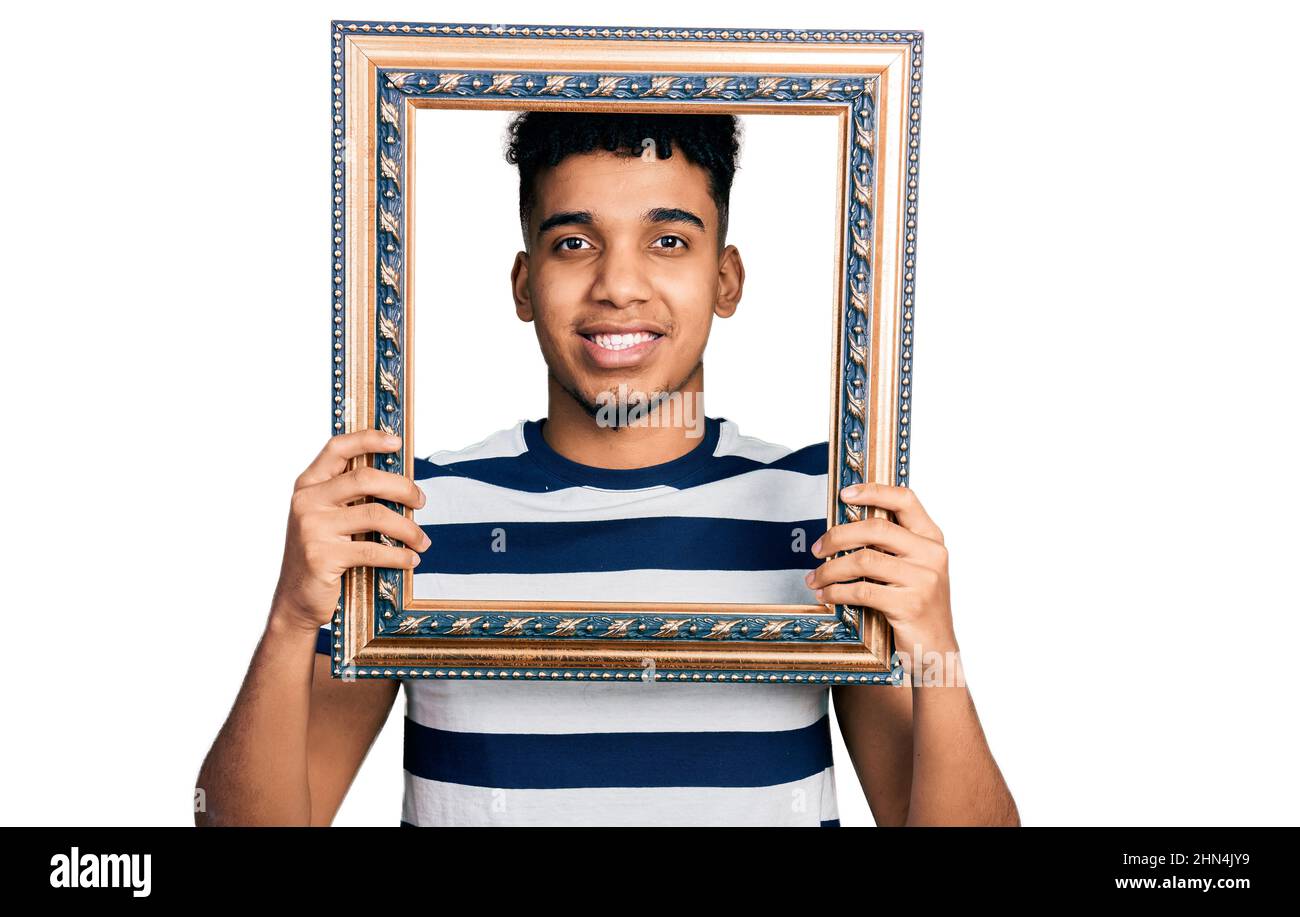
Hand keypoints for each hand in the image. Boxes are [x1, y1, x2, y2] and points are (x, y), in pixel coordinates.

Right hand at [269, 428, 431, 634]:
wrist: (297, 600)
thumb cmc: (322, 555)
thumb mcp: (328, 518)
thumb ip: (350, 498)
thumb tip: (401, 484)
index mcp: (308, 485)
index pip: (337, 448)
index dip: (368, 439)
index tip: (397, 442)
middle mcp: (307, 501)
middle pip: (365, 479)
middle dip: (402, 488)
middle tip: (421, 501)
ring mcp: (312, 528)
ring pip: (375, 515)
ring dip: (407, 528)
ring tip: (421, 540)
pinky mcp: (322, 556)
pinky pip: (373, 550)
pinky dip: (399, 555)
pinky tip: (411, 560)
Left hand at [805, 482, 954, 659]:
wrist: (936, 649)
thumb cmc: (915, 604)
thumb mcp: (912, 569)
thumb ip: (892, 546)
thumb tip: (845, 527)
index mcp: (932, 538)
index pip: (905, 499)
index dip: (873, 491)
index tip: (844, 495)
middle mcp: (931, 554)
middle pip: (876, 528)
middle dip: (838, 536)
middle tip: (817, 549)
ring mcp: (923, 580)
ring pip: (863, 560)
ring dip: (830, 569)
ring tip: (815, 578)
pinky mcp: (909, 605)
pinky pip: (861, 590)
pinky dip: (836, 591)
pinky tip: (826, 594)